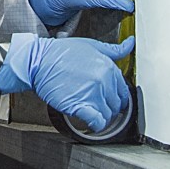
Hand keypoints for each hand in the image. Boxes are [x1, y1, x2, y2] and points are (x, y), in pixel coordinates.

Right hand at [0, 34, 133, 131]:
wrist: (38, 61)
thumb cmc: (62, 52)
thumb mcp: (92, 45)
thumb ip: (114, 49)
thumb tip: (130, 43)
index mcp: (109, 67)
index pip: (123, 90)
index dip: (117, 97)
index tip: (110, 99)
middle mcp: (103, 81)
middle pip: (116, 104)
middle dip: (109, 107)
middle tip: (98, 105)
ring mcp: (92, 94)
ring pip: (108, 115)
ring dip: (102, 117)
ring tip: (92, 113)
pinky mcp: (79, 106)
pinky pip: (97, 122)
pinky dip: (96, 125)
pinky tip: (91, 122)